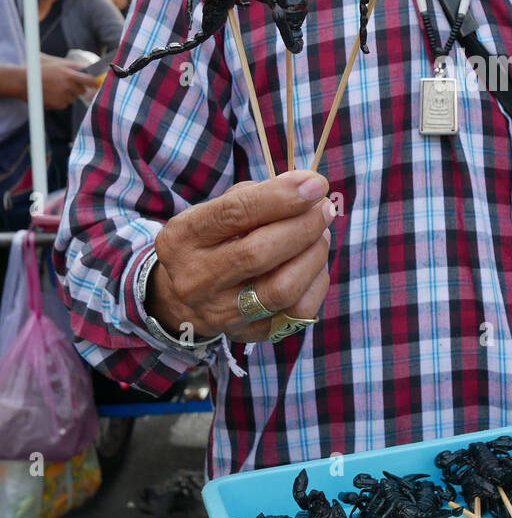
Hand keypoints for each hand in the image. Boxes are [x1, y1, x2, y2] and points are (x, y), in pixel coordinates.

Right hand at [40, 59, 96, 108]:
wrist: (23, 81)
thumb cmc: (41, 70)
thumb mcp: (58, 64)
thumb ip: (75, 65)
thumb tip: (89, 67)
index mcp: (69, 76)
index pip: (90, 81)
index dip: (94, 82)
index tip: (93, 82)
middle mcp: (68, 88)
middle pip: (82, 91)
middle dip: (77, 87)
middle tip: (66, 82)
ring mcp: (63, 97)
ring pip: (73, 98)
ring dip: (68, 94)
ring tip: (55, 87)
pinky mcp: (57, 105)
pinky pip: (65, 104)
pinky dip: (60, 100)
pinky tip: (51, 94)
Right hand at [149, 170, 334, 343]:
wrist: (180, 297)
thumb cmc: (210, 240)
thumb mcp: (215, 210)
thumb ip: (256, 196)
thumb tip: (308, 188)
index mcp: (182, 237)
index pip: (235, 213)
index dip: (280, 197)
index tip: (316, 184)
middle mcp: (195, 279)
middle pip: (259, 253)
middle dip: (304, 226)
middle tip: (324, 209)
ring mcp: (219, 312)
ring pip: (282, 289)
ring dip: (314, 255)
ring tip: (321, 235)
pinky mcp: (245, 333)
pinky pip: (296, 312)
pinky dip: (316, 283)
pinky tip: (315, 265)